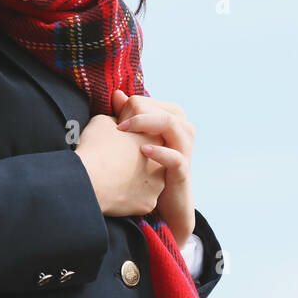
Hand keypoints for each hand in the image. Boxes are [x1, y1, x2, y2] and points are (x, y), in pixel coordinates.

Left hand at [111, 88, 194, 245]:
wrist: (164, 203)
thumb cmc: (146, 166)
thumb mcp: (135, 139)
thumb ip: (127, 116)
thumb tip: (117, 94)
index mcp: (170, 117)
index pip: (145, 101)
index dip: (126, 110)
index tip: (112, 124)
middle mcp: (182, 128)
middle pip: (159, 109)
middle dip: (135, 114)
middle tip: (116, 126)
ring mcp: (185, 148)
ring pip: (171, 123)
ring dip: (145, 123)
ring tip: (123, 130)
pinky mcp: (183, 170)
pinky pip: (175, 157)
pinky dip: (159, 152)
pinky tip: (143, 150)